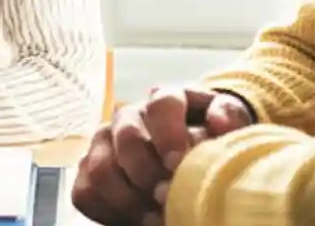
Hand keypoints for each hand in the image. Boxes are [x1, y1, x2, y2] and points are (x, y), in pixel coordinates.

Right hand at [72, 87, 253, 224]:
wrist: (190, 154)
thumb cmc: (210, 139)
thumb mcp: (229, 124)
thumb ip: (229, 117)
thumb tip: (219, 122)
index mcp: (165, 100)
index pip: (162, 105)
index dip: (168, 133)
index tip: (178, 163)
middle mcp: (129, 116)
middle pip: (126, 139)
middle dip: (147, 173)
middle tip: (167, 198)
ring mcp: (104, 143)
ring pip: (100, 170)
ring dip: (128, 200)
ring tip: (155, 219)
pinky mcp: (89, 170)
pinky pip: (84, 193)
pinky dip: (107, 212)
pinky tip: (135, 221)